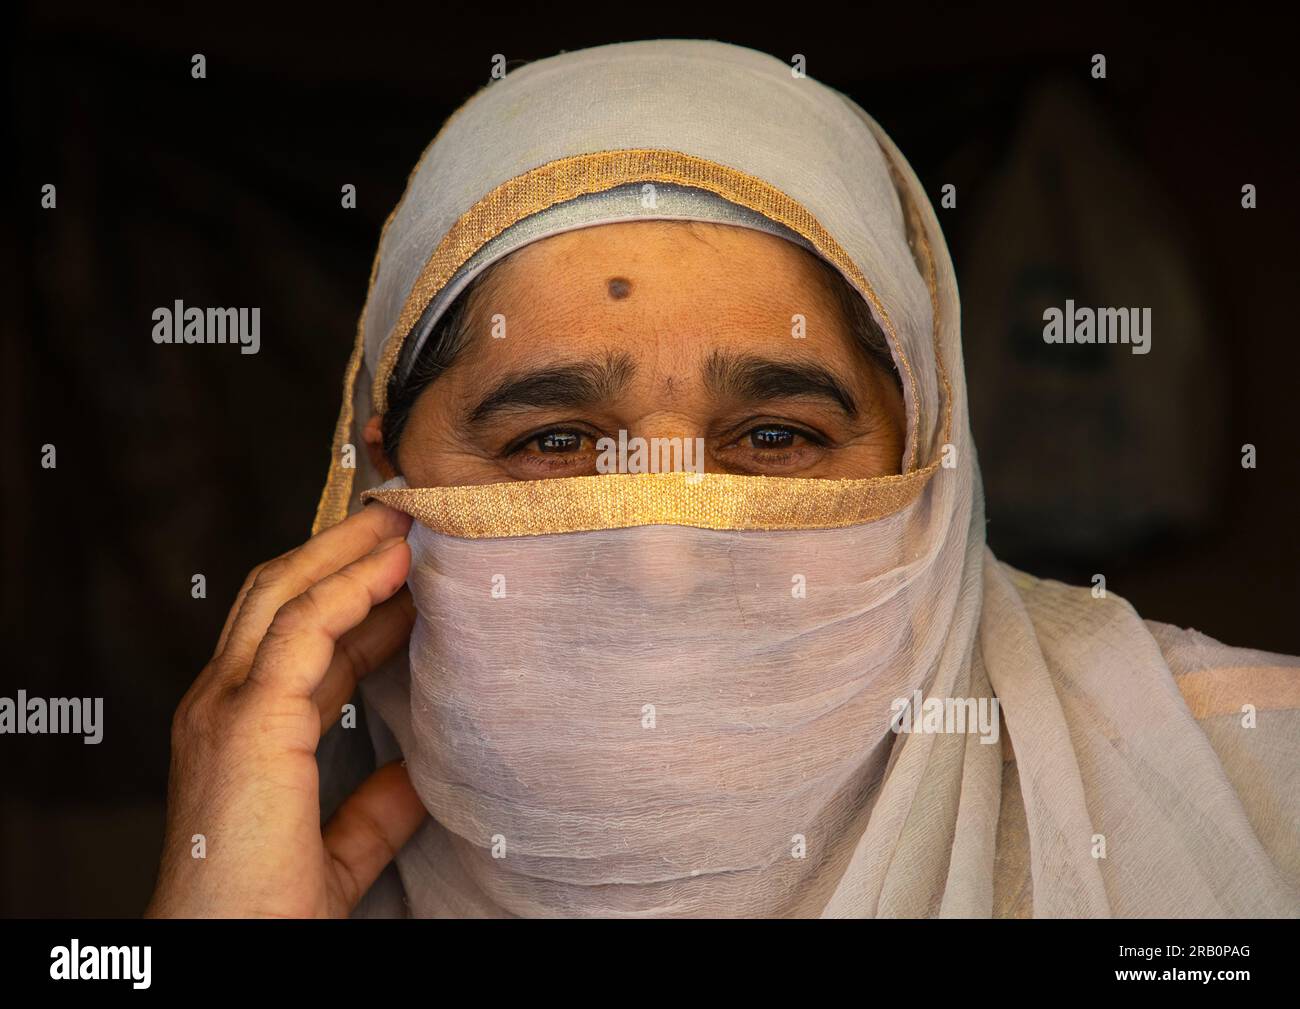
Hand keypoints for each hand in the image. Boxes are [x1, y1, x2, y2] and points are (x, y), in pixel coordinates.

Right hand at [145, 503, 424, 917]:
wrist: (231, 950)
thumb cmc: (267, 910)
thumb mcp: (337, 849)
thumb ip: (373, 810)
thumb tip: (419, 776)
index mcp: (241, 731)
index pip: (297, 640)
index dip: (353, 600)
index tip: (407, 576)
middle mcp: (224, 704)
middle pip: (279, 595)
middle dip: (341, 551)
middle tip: (404, 521)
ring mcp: (228, 706)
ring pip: (284, 593)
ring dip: (348, 550)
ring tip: (405, 520)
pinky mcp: (249, 719)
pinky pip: (301, 628)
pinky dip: (349, 586)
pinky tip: (392, 565)